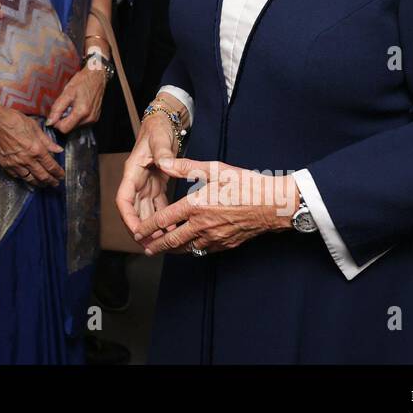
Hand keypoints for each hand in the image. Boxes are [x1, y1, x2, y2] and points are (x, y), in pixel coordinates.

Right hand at [0, 105, 64, 186]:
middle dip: (51, 181)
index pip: (51, 166)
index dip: (58, 173)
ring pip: (29, 179)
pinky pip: (16, 176)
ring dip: (38, 183)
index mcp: (36, 149)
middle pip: (42, 176)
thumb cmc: (14, 119)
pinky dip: (24, 179)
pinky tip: (27, 179)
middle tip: (55, 183)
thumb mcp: (34, 127)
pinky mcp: (4, 164)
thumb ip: (47, 141)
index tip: (61, 176)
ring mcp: (14, 163)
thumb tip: (58, 150)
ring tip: (43, 184)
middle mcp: (26, 159)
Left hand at [46, 67, 106, 134]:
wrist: (97, 76)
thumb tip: (50, 122)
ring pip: (75, 126)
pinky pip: (81, 123)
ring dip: (70, 118)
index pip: (64, 129)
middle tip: (66, 105)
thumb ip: (57, 108)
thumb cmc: (82, 81)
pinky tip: (78, 106)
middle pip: (69, 128)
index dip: (57, 122)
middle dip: (64, 119)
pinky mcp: (95, 118)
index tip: (57, 113)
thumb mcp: (67, 92)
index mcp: (82, 112)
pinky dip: (77, 117)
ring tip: (73, 105)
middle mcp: (89, 118)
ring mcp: (93, 119)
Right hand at [114, 112, 178, 244]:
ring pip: (144, 211)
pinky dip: (162, 217)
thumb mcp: (160, 139)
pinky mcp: (156, 185)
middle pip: (133, 211)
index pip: (124, 200)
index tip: (137, 232)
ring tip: (162, 242)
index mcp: (132, 172)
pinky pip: (157, 206)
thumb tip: (165, 164)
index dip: (128, 218)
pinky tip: (171, 228)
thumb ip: (163, 152)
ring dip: (151, 227)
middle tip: (152, 246)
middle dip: (140, 229)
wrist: (163, 123)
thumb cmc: (158, 129)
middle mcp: (136, 181)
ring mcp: (146, 184)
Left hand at [134, 158, 298, 256]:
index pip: (165, 220)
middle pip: (172, 240)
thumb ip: (186, 167)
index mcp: (197, 206)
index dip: (148, 227)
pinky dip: (191, 249)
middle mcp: (203, 225)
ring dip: (172, 249)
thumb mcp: (215, 169)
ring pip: (187, 248)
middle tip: (145, 248)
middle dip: (156, 245)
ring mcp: (215, 237)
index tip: (138, 232)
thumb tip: (163, 162)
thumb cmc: (246, 184)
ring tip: (161, 249)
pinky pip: (203, 250)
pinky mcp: (226, 244)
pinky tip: (188, 246)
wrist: (274, 204)